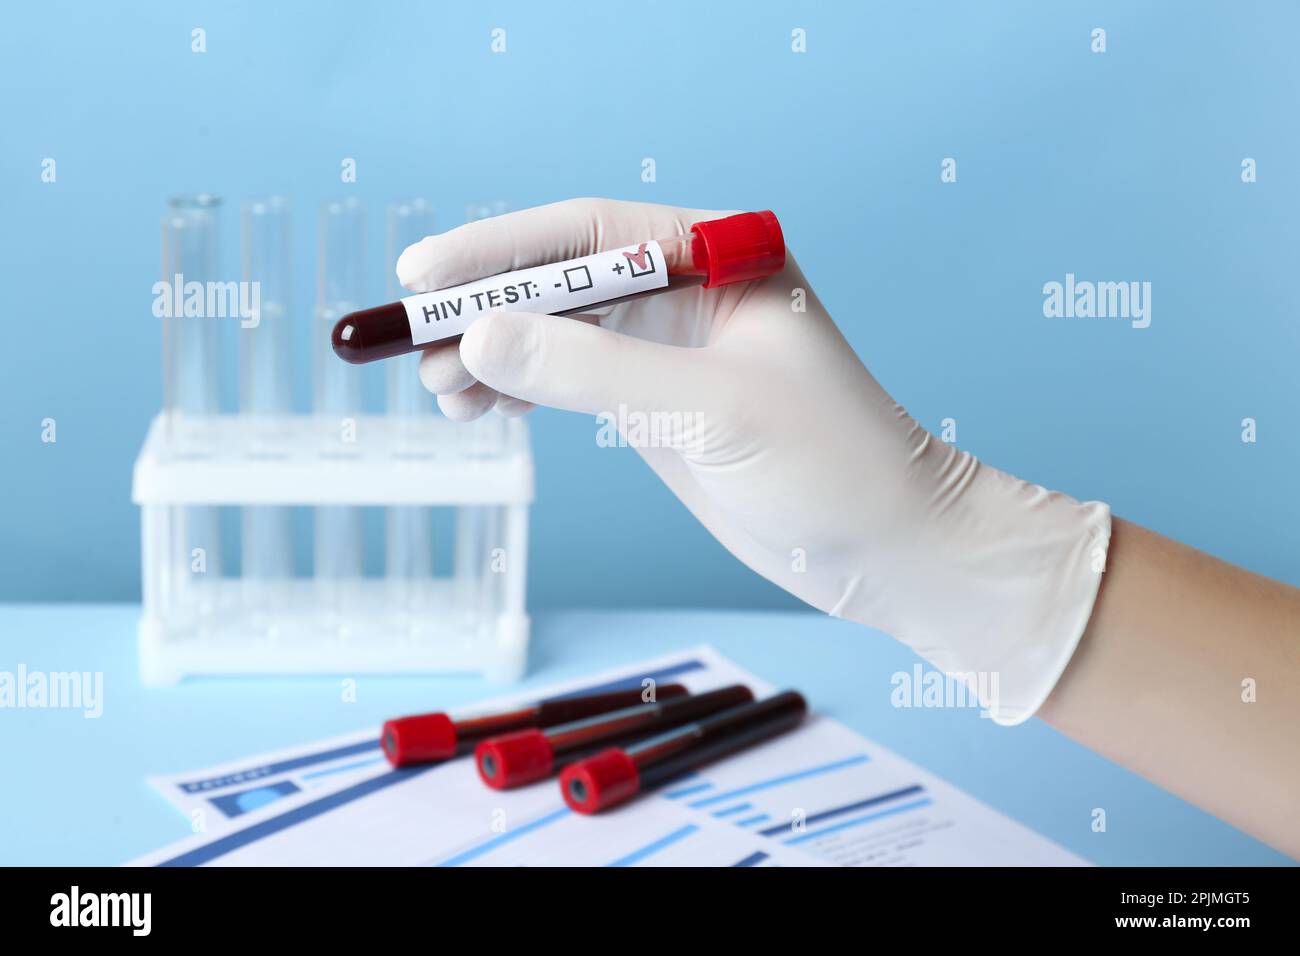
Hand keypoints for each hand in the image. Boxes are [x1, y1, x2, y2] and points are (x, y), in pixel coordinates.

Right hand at [397, 198, 1110, 723]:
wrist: (888, 549)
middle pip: (561, 279)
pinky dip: (520, 391)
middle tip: (412, 345)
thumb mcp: (710, 410)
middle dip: (484, 309)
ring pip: (557, 333)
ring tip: (441, 389)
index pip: (587, 230)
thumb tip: (481, 338)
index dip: (498, 250)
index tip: (424, 277)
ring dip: (493, 355)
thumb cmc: (834, 465)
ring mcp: (670, 352)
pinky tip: (479, 406)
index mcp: (721, 256)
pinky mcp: (658, 406)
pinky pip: (570, 382)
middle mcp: (690, 292)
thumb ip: (595, 370)